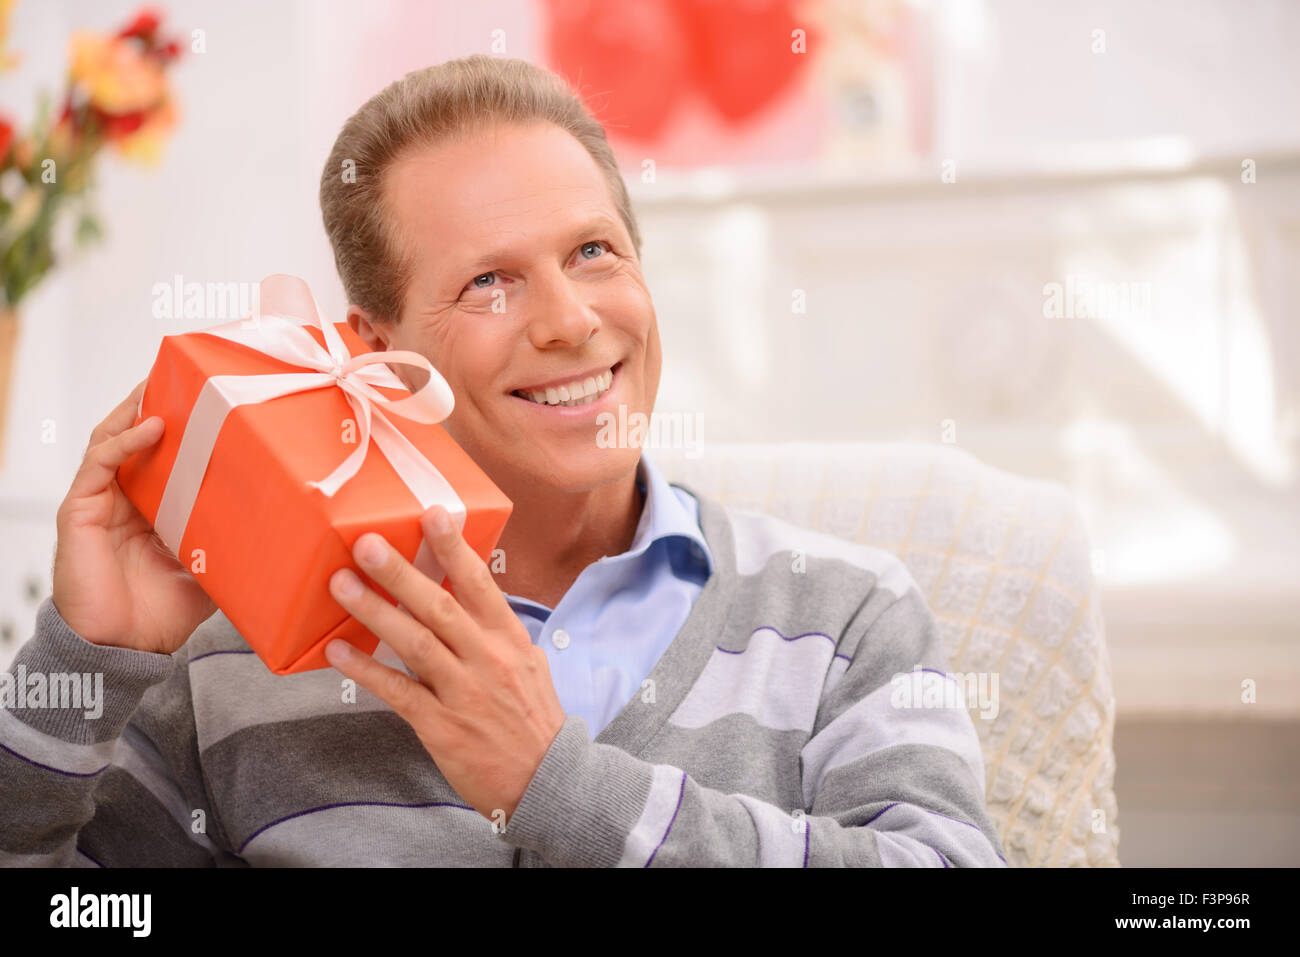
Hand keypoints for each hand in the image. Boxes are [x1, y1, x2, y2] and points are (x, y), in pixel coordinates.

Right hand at [52, 379, 216, 651]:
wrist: (125, 648)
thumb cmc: (164, 611)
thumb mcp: (214, 566)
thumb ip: (236, 540)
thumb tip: (291, 525)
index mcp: (154, 503)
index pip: (165, 449)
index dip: (184, 420)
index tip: (212, 393)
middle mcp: (125, 494)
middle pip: (136, 432)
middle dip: (158, 399)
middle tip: (188, 372)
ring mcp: (99, 499)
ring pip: (113, 437)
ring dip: (139, 408)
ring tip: (166, 382)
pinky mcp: (79, 510)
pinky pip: (100, 463)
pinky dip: (124, 442)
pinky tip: (151, 427)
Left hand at [323, 505, 565, 823]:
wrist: (548, 780)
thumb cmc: (533, 719)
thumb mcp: (527, 663)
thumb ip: (494, 630)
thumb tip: (464, 593)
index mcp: (509, 639)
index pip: (480, 584)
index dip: (456, 548)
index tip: (434, 514)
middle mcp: (487, 660)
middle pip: (439, 607)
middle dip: (401, 573)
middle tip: (367, 543)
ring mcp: (464, 693)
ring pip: (415, 643)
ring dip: (375, 611)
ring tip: (341, 585)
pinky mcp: (442, 726)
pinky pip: (398, 692)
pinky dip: (366, 670)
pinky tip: (337, 651)